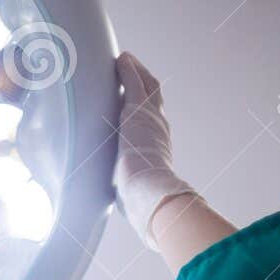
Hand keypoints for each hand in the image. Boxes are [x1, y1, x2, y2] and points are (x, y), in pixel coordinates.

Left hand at [114, 52, 196, 250]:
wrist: (150, 195)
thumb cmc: (145, 204)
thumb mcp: (136, 197)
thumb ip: (133, 199)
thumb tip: (135, 222)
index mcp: (157, 147)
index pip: (152, 124)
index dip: (146, 112)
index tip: (136, 106)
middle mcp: (158, 128)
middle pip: (153, 98)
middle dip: (142, 85)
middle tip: (131, 72)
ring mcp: (149, 117)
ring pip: (146, 86)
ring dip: (136, 72)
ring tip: (126, 60)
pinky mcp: (136, 110)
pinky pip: (132, 82)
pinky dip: (128, 69)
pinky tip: (121, 58)